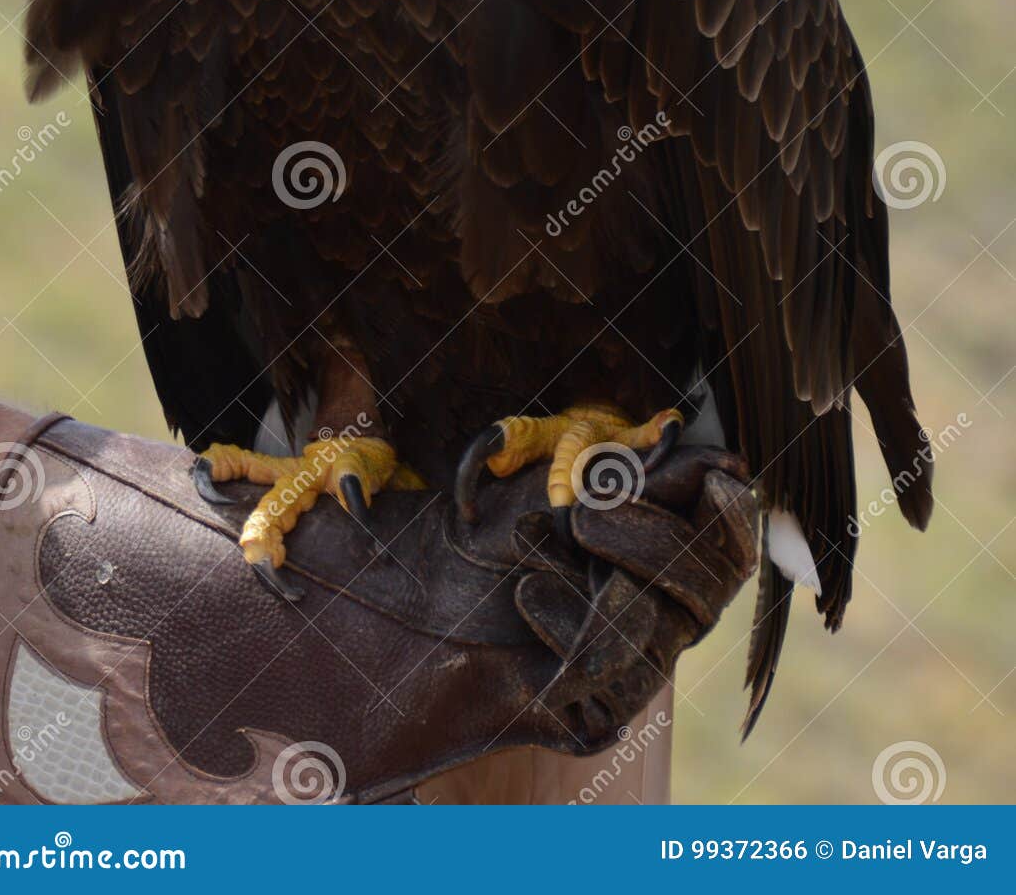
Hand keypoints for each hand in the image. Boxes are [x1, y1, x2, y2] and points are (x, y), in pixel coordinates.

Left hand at [451, 443, 757, 745]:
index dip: (734, 514)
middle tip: (587, 513)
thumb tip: (675, 431)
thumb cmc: (487, 522)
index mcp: (667, 548)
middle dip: (652, 541)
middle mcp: (664, 609)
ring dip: (597, 574)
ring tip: (535, 535)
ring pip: (656, 629)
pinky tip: (528, 590)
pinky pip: (610, 683)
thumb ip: (616, 459)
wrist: (410, 597)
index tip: (715, 477)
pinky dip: (567, 625)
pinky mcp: (599, 713)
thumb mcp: (550, 475)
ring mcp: (637, 663)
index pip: (732, 542)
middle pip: (706, 585)